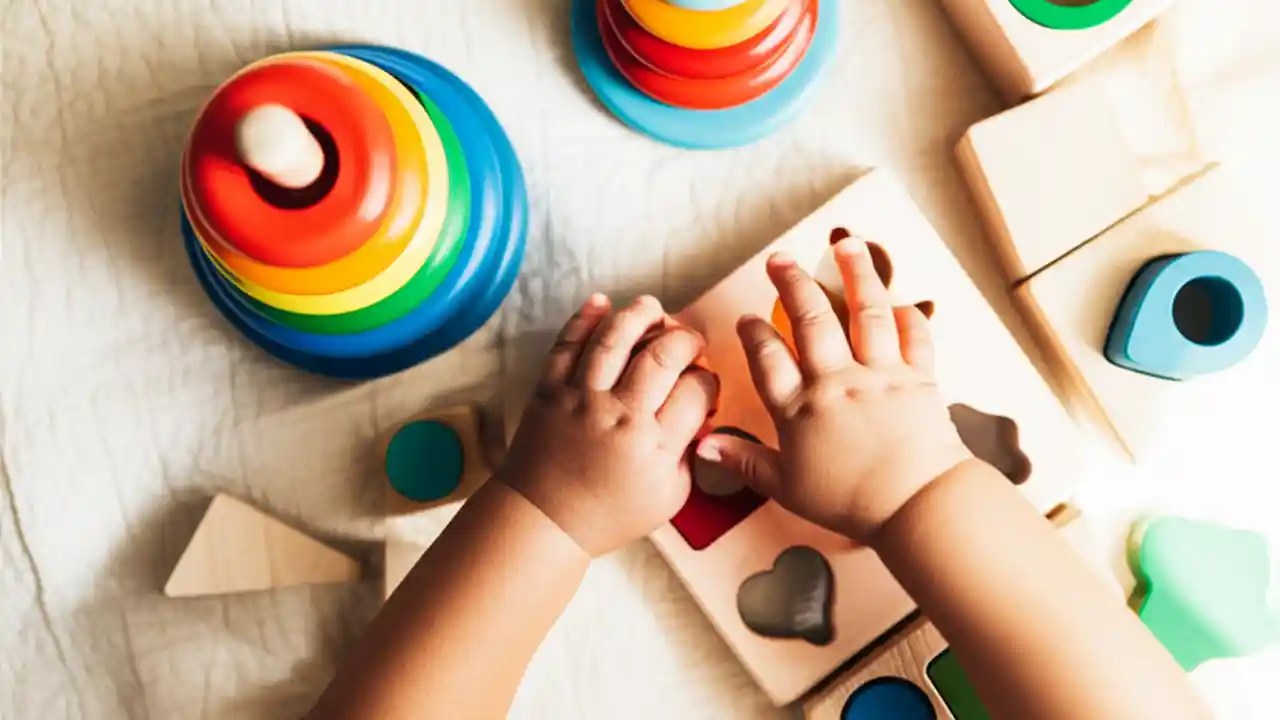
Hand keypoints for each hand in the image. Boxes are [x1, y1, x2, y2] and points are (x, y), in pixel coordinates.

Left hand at [499, 294, 718, 555]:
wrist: (544, 520)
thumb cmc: (610, 514)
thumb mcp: (669, 497)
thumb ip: (690, 453)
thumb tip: (703, 413)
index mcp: (653, 445)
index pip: (696, 391)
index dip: (707, 377)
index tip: (704, 378)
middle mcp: (619, 415)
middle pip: (662, 356)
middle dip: (685, 339)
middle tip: (689, 341)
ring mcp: (580, 398)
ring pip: (614, 338)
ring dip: (639, 314)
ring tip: (653, 307)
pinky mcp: (549, 390)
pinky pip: (567, 344)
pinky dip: (585, 318)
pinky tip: (603, 303)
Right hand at [696, 238, 972, 542]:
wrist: (915, 506)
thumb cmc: (850, 503)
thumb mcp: (786, 487)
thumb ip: (745, 461)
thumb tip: (704, 447)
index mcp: (798, 409)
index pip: (767, 357)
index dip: (754, 334)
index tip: (748, 319)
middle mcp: (835, 382)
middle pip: (810, 318)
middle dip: (792, 283)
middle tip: (779, 260)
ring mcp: (878, 375)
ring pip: (864, 311)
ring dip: (854, 273)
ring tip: (845, 244)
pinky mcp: (918, 377)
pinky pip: (914, 337)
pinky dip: (908, 317)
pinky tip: (899, 301)